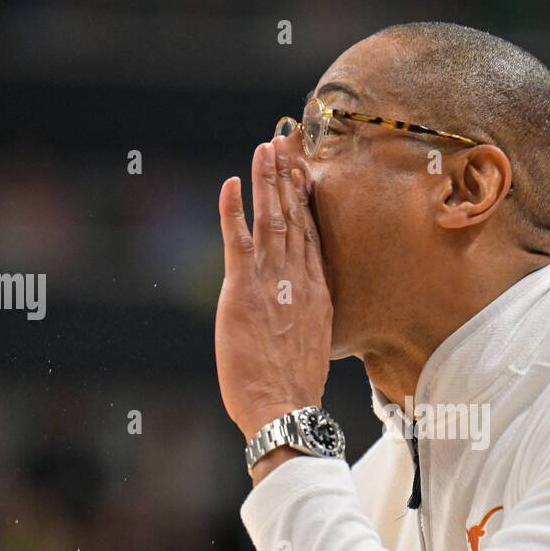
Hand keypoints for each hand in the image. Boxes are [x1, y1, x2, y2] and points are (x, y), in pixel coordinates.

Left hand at [215, 136, 331, 441]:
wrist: (284, 407)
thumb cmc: (293, 388)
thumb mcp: (313, 347)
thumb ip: (306, 320)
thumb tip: (300, 316)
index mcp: (316, 293)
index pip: (312, 236)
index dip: (306, 202)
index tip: (303, 173)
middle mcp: (299, 280)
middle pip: (296, 218)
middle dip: (289, 178)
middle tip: (284, 143)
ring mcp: (272, 282)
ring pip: (273, 220)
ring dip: (268, 181)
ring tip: (266, 148)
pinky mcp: (243, 290)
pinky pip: (238, 240)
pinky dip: (235, 210)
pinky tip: (233, 183)